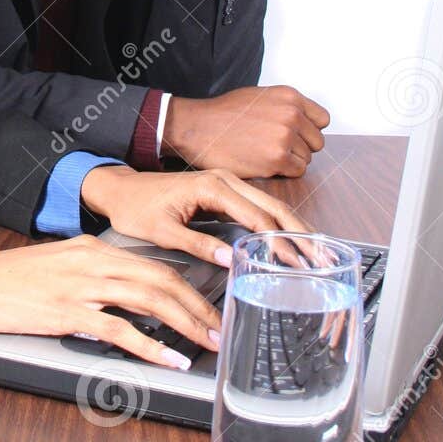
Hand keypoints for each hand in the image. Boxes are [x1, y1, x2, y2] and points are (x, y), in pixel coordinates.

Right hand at [0, 234, 224, 369]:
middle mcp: (89, 260)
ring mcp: (78, 285)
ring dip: (185, 323)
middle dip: (198, 305)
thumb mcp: (52, 269)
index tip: (211, 305)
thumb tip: (120, 302)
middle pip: (160, 278)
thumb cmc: (1, 283)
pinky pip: (118, 329)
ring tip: (208, 343)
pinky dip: (150, 346)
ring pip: (148, 299)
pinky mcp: (64, 312)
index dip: (189, 286)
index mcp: (89, 247)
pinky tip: (168, 360)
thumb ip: (88, 279)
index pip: (152, 264)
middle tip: (222, 328)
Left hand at [77, 163, 311, 264]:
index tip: (296, 261)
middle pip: (272, 206)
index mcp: (211, 187)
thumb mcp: (163, 231)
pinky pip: (258, 205)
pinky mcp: (224, 189)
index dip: (278, 240)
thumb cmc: (137, 208)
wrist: (120, 189)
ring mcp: (227, 182)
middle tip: (322, 256)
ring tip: (318, 249)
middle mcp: (224, 180)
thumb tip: (232, 259)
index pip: (255, 216)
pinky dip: (278, 221)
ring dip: (294, 226)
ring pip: (270, 203)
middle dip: (299, 232)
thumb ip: (198, 244)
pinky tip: (292, 236)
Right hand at [163, 86, 330, 177]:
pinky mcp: (277, 159)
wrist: (198, 128)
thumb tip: (303, 124)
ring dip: (290, 161)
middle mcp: (292, 114)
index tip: (295, 135)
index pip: (322, 120)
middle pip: (317, 142)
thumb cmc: (224, 114)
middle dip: (300, 147)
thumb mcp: (260, 96)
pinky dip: (283, 172)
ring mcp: (286, 137)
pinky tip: (264, 164)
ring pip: (306, 158)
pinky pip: (297, 171)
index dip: (308, 130)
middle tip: (276, 147)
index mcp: (290, 97)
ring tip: (265, 154)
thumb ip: (285, 107)